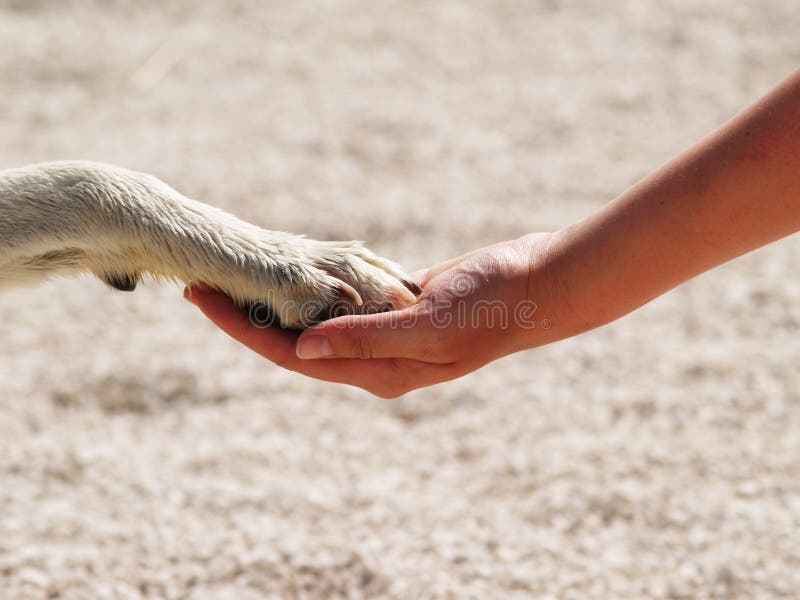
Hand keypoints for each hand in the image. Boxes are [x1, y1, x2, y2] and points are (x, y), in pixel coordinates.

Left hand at [185, 233, 562, 397]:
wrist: (537, 283)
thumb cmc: (490, 306)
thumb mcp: (428, 323)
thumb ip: (365, 339)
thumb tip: (302, 348)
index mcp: (379, 372)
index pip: (294, 356)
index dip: (244, 331)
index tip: (203, 302)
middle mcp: (376, 359)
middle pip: (295, 341)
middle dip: (248, 316)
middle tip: (203, 284)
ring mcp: (388, 334)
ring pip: (318, 319)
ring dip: (278, 299)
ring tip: (238, 275)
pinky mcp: (398, 306)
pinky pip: (345, 299)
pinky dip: (316, 284)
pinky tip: (293, 268)